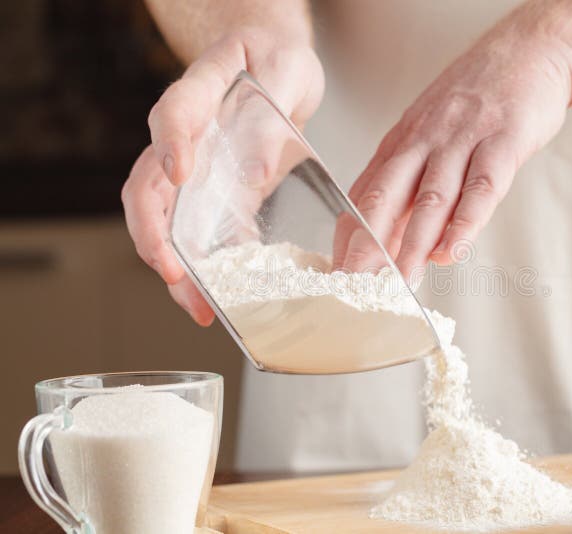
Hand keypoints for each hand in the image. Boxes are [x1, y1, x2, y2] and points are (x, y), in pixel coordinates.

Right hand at [122, 28, 323, 324]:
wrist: (271, 65)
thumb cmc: (275, 60)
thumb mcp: (286, 72)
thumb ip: (270, 114)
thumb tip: (253, 173)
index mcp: (199, 93)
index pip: (173, 114)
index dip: (171, 144)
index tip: (180, 174)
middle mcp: (183, 138)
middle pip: (147, 187)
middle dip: (154, 235)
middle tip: (175, 275)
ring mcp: (191, 169)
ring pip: (161, 220)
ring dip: (172, 265)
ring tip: (197, 306)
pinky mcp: (211, 193)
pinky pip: (195, 232)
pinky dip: (202, 267)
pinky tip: (217, 295)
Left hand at [335, 13, 571, 277]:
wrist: (526, 52)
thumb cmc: (474, 99)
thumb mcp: (428, 133)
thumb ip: (411, 183)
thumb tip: (389, 237)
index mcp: (402, 143)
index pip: (364, 195)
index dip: (349, 235)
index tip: (340, 272)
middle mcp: (424, 140)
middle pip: (387, 196)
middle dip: (369, 243)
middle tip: (358, 281)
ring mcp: (462, 139)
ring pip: (432, 197)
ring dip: (415, 242)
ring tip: (404, 278)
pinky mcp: (502, 140)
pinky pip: (481, 186)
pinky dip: (466, 222)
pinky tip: (453, 250)